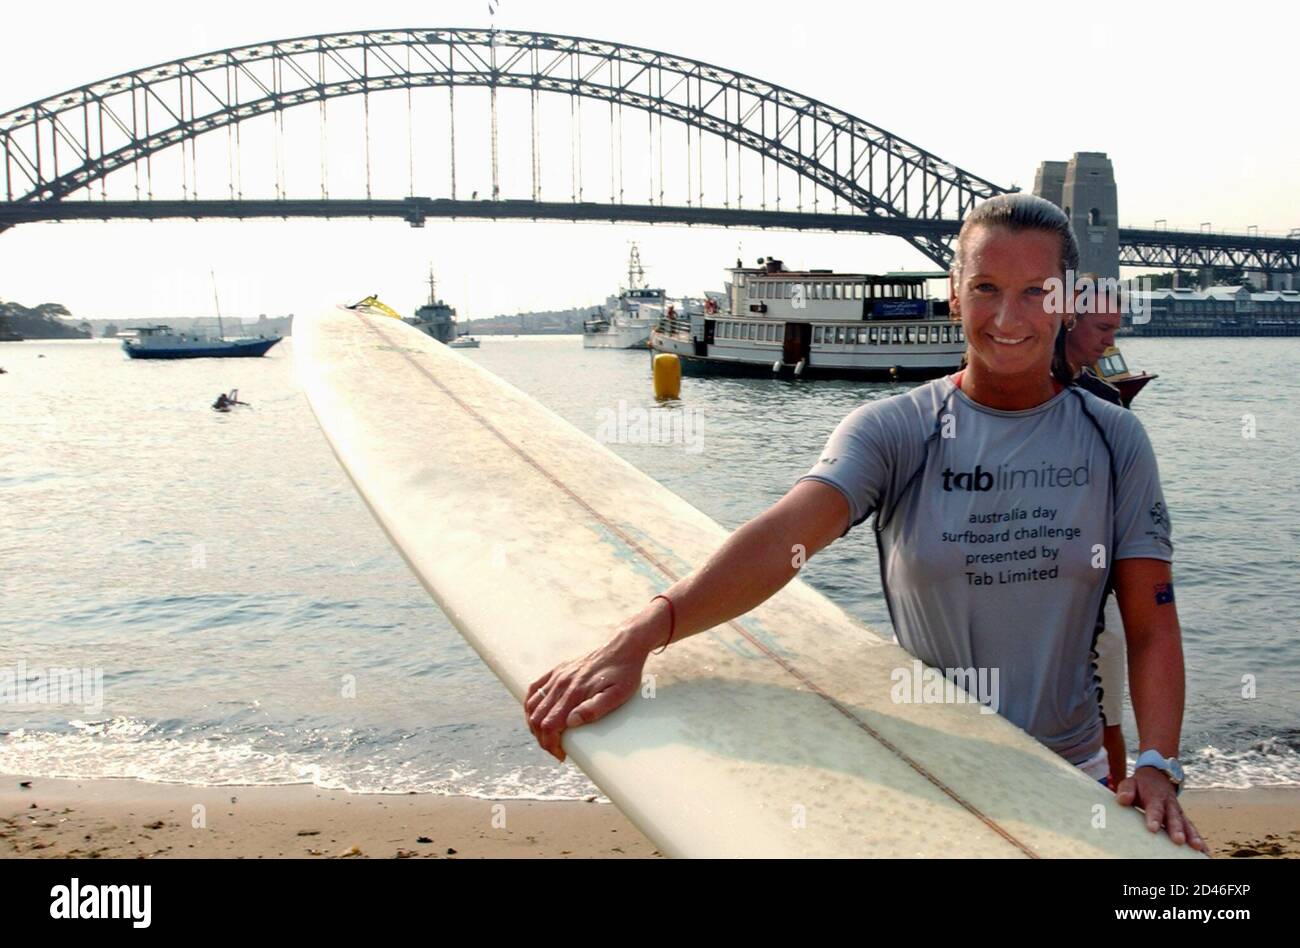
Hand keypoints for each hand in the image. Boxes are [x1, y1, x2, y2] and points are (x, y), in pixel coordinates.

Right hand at [525, 638, 647, 762]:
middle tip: (556, 750)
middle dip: (542, 739)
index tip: (561, 754)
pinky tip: (535, 714)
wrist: (624, 648)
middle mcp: (561, 684)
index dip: (550, 744)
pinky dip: (530, 704)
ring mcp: (558, 676)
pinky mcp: (558, 670)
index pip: (550, 725)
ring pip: (532, 704)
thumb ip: (594, 709)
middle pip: (537, 718)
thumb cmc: (624, 674)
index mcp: (575, 693)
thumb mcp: (618, 695)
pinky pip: (535, 688)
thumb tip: (571, 723)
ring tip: (546, 736)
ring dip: (534, 724)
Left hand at [1115, 767, 1207, 853]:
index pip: (1154, 808)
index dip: (1154, 818)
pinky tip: (1205, 853)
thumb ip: (1126, 790)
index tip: (1152, 828)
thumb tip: (1122, 799)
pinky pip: (1193, 830)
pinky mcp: (1184, 819)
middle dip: (1176, 829)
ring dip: (1192, 836)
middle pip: (1173, 818)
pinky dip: (1199, 840)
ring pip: (1187, 824)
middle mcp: (1169, 806)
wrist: (1157, 776)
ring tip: (1197, 848)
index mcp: (1155, 798)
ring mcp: (1178, 813)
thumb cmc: (1140, 785)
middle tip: (1178, 840)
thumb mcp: (1130, 783)